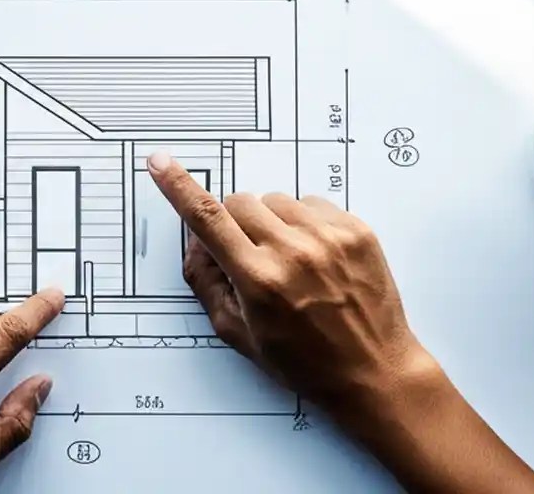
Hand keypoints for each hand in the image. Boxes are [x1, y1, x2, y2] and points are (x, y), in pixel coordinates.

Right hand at [146, 152, 423, 420]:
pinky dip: (305, 223)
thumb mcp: (239, 334)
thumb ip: (207, 283)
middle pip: (240, 203)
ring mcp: (328, 238)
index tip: (159, 163)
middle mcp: (293, 252)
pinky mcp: (356, 230)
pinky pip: (313, 203)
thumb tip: (195, 242)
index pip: (207, 220)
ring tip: (290, 261)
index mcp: (258, 280)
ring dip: (272, 222)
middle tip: (250, 257)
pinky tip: (316, 257)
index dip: (177, 187)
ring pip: (276, 200)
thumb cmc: (304, 362)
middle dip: (234, 224)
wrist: (373, 371)